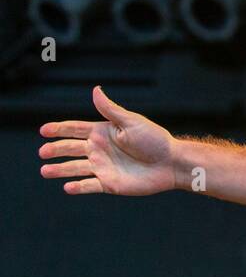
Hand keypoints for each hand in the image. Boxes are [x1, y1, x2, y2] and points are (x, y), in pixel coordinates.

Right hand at [38, 86, 178, 195]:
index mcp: (103, 132)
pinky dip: (78, 187)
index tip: (43, 130)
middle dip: (55, 149)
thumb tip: (95, 89)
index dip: (59, 129)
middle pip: (70, 148)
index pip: (75, 129)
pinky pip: (89, 186)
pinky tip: (68, 187)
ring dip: (60, 170)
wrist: (171, 163)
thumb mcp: (131, 122)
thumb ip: (110, 110)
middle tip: (43, 152)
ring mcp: (102, 167)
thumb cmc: (154, 140)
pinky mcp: (109, 184)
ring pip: (75, 168)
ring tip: (45, 171)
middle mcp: (99, 149)